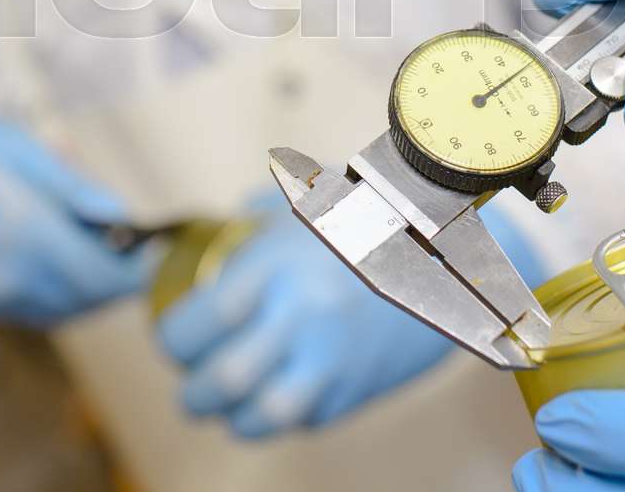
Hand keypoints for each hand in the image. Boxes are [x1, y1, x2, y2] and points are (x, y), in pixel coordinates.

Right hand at [0, 113, 146, 325]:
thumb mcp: (17, 148)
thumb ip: (73, 188)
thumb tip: (122, 217)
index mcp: (26, 233)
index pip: (107, 276)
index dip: (141, 267)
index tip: (157, 245)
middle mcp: (10, 277)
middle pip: (93, 297)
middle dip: (120, 274)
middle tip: (129, 237)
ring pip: (69, 308)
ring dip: (92, 284)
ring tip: (90, 239)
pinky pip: (40, 309)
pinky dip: (62, 290)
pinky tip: (56, 253)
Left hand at [155, 203, 454, 437]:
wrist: (449, 257)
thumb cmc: (373, 222)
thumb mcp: (311, 201)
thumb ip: (258, 214)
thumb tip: (221, 224)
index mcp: (278, 266)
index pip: (201, 321)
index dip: (174, 339)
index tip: (174, 337)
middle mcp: (300, 316)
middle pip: (221, 378)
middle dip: (194, 391)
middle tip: (191, 385)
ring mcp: (330, 360)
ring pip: (257, 417)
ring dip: (230, 417)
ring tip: (223, 406)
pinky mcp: (354, 391)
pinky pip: (300, 422)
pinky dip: (275, 420)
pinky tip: (272, 399)